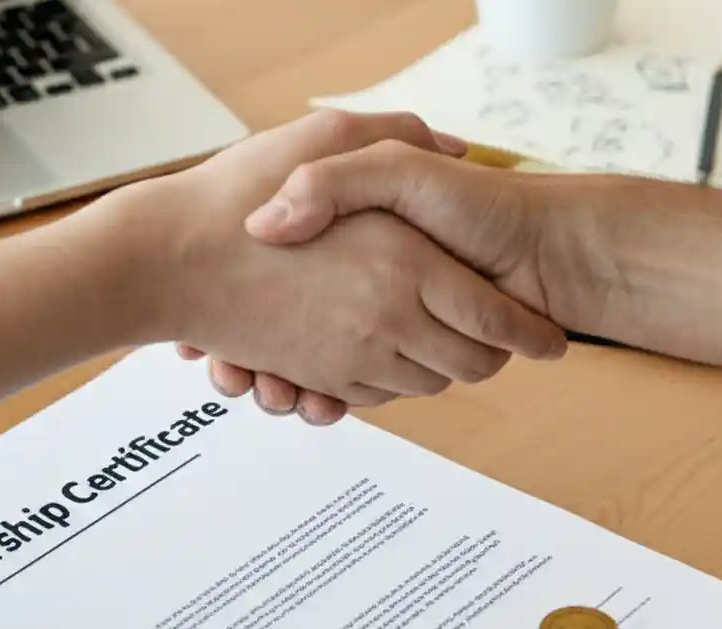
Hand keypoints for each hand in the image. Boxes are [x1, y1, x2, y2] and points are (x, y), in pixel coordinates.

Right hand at [128, 110, 564, 410]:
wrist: (168, 261)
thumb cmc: (241, 199)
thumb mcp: (330, 140)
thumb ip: (400, 138)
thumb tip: (455, 146)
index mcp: (404, 267)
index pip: (498, 322)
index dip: (532, 333)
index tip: (553, 340)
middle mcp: (385, 322)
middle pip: (471, 367)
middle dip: (493, 356)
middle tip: (501, 337)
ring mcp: (349, 357)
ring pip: (426, 386)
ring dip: (441, 369)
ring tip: (445, 339)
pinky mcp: (317, 377)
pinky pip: (375, 397)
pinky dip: (390, 383)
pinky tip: (387, 350)